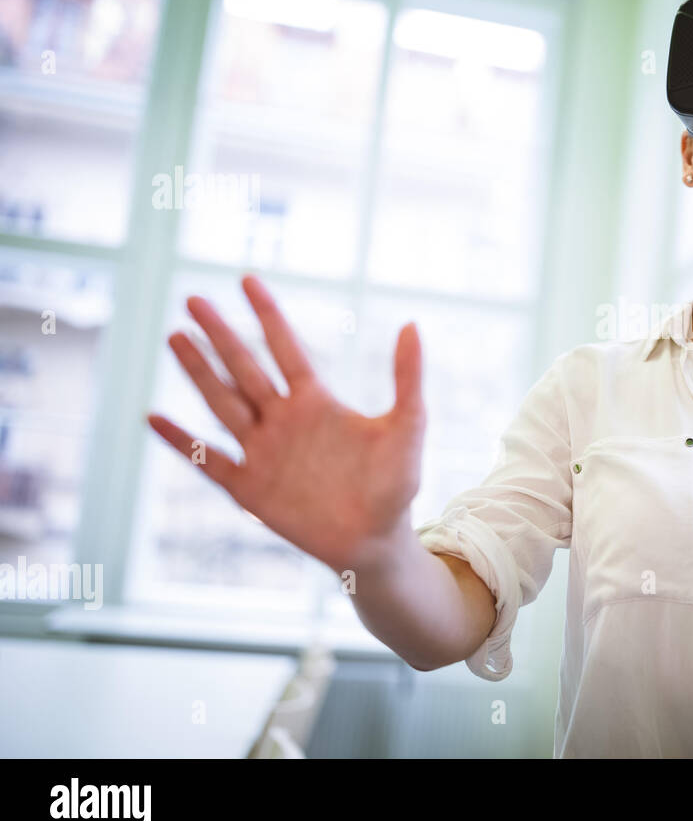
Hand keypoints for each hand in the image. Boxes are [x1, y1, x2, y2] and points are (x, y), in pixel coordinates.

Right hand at [147, 275, 425, 575]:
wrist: (376, 541)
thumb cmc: (395, 485)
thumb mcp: (407, 426)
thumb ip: (407, 377)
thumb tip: (411, 323)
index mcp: (316, 402)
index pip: (286, 348)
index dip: (268, 314)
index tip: (247, 279)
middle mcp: (283, 421)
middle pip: (245, 369)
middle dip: (220, 335)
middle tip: (193, 300)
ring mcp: (263, 453)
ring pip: (223, 403)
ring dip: (198, 373)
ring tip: (175, 337)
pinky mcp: (249, 488)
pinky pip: (209, 460)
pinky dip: (182, 441)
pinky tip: (155, 417)